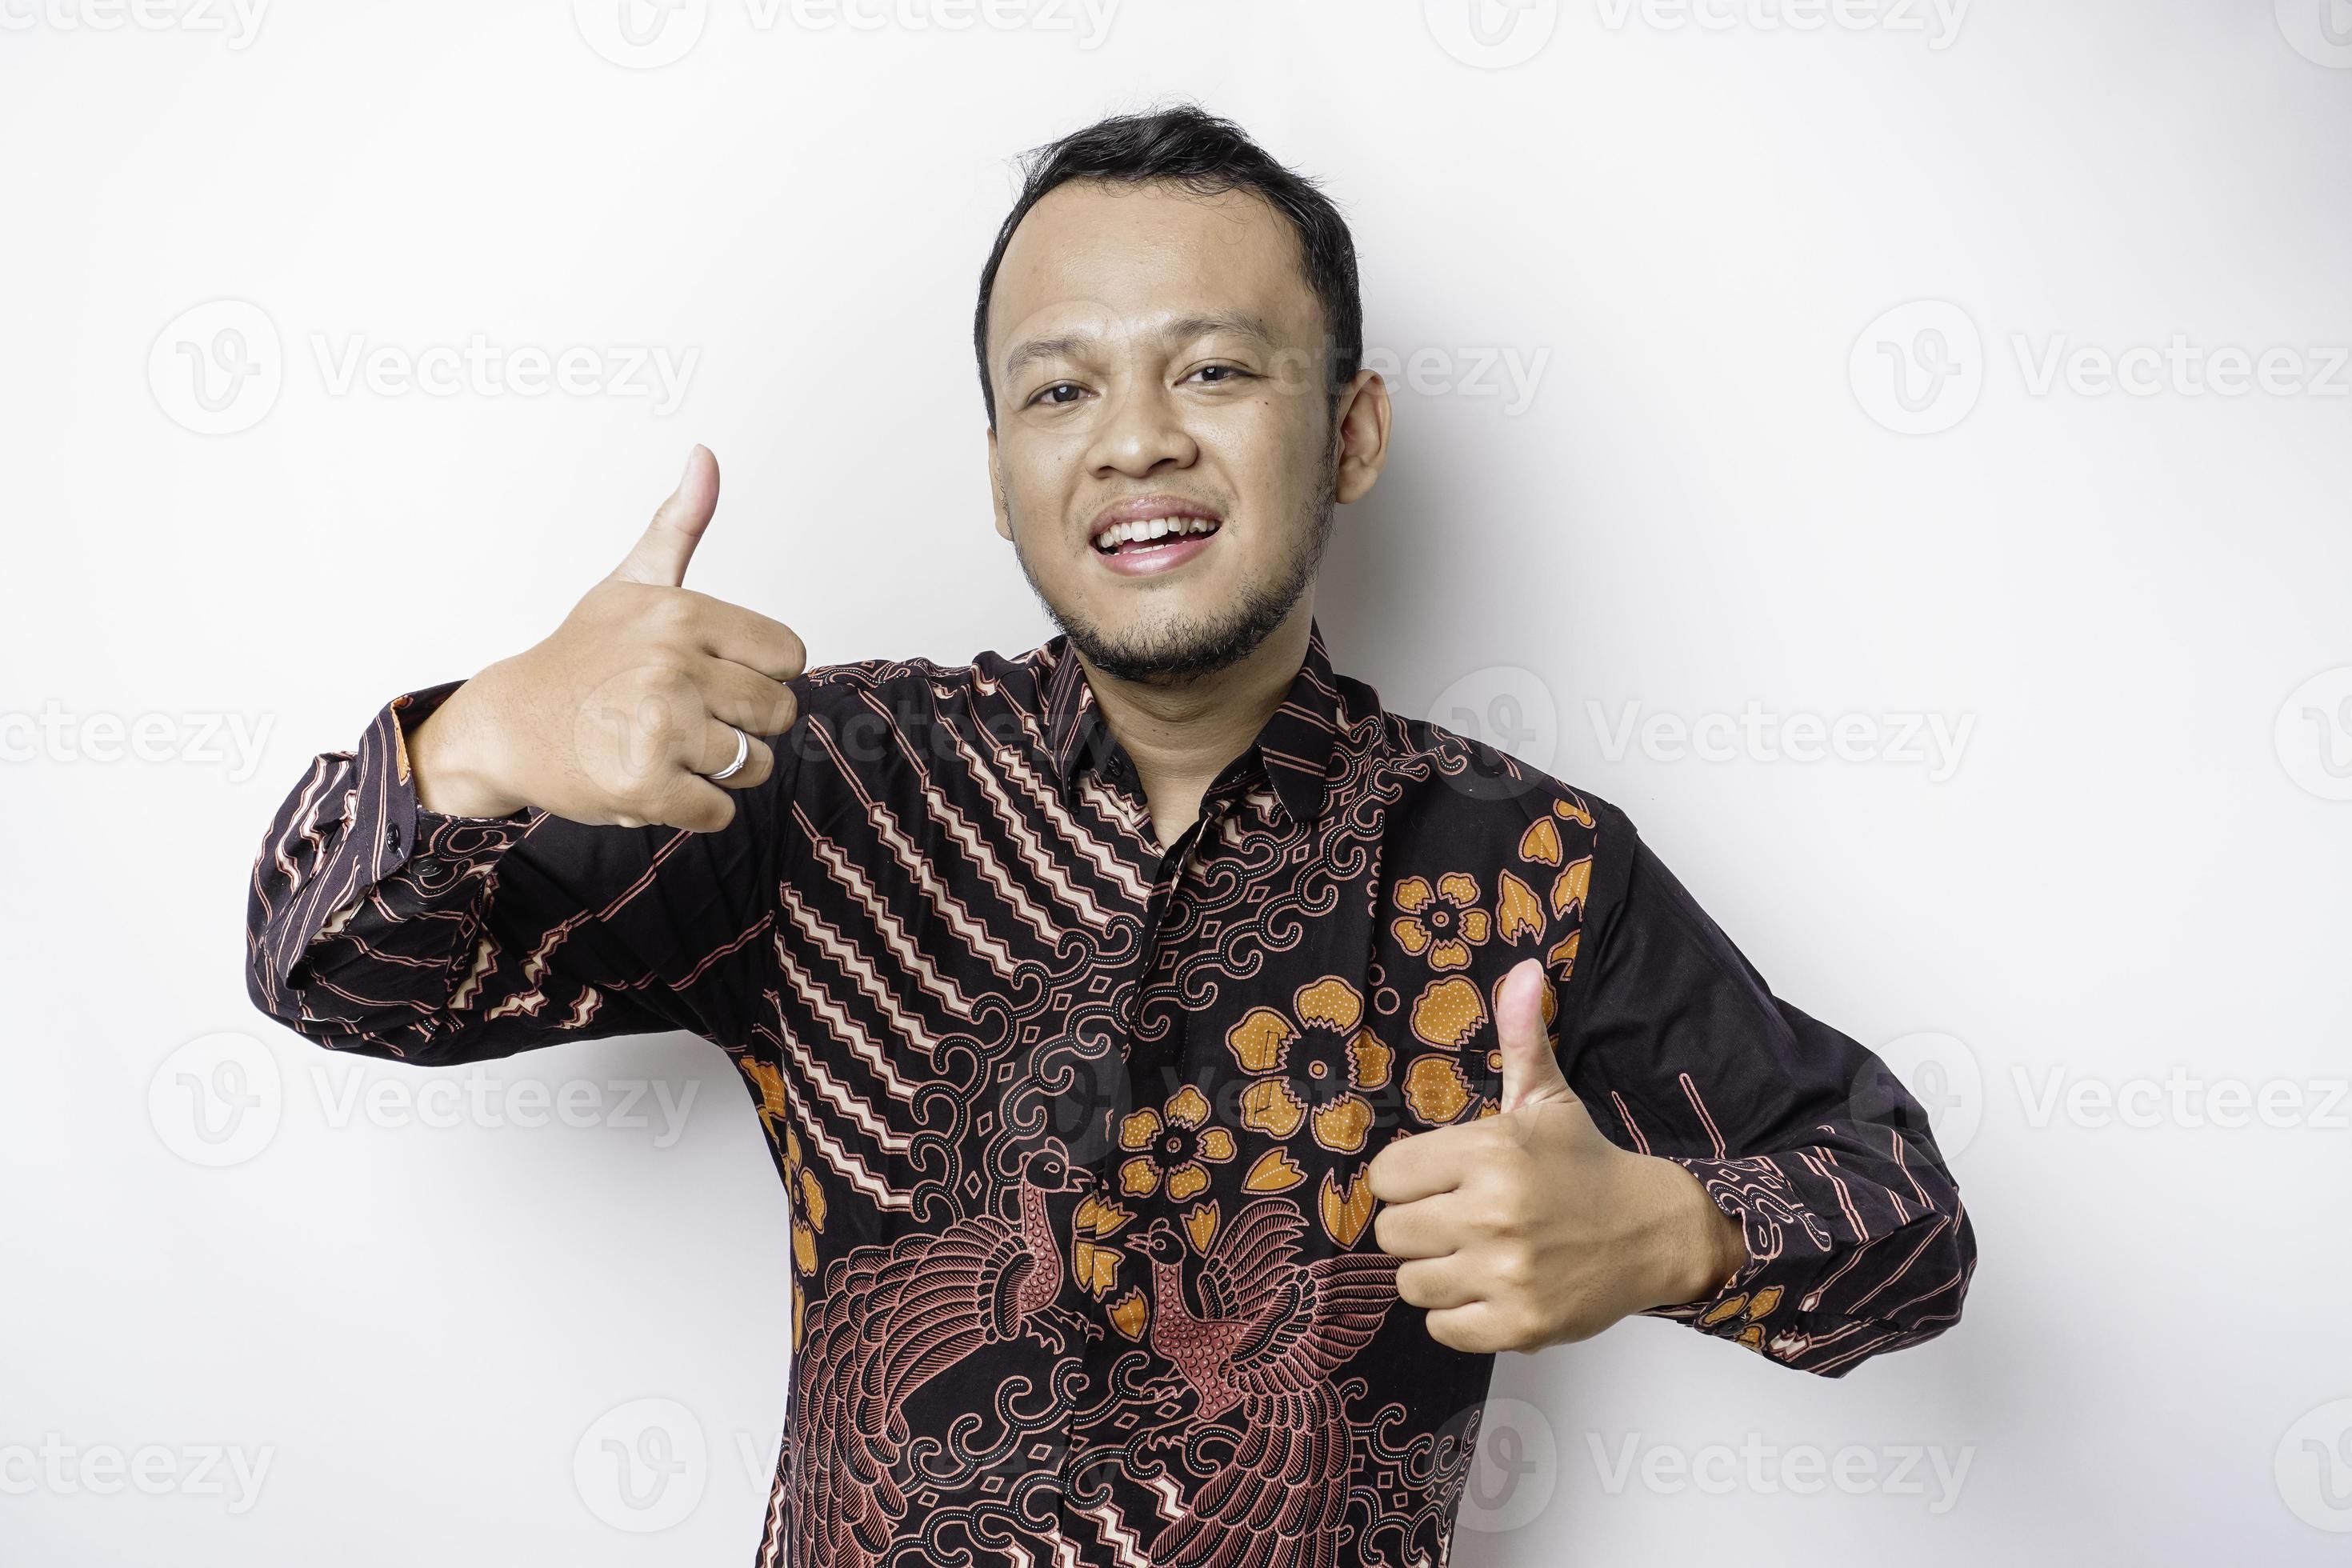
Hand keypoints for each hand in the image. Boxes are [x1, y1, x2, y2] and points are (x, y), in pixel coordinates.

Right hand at [407, 445, 806, 831]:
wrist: (506, 725)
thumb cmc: (580, 655)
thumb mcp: (631, 582)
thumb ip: (679, 525)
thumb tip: (706, 454)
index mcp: (683, 613)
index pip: (790, 657)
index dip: (757, 673)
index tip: (709, 674)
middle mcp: (674, 664)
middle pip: (779, 714)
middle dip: (742, 724)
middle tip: (682, 716)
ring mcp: (660, 726)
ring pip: (755, 764)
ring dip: (717, 769)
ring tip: (663, 746)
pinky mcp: (646, 785)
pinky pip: (720, 810)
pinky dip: (695, 808)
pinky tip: (652, 781)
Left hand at [1367, 958, 1747, 1353]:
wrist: (1656, 1231)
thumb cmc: (1585, 1165)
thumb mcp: (1548, 1098)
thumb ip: (1522, 1035)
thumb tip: (1526, 967)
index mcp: (1491, 1152)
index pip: (1385, 1177)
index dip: (1407, 1181)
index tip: (1440, 1181)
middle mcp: (1494, 1212)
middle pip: (1392, 1233)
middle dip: (1420, 1227)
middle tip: (1461, 1219)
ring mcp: (1508, 1273)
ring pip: (1412, 1284)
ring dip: (1437, 1273)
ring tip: (1478, 1253)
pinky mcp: (1520, 1325)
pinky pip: (1443, 1327)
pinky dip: (1459, 1315)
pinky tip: (1492, 1288)